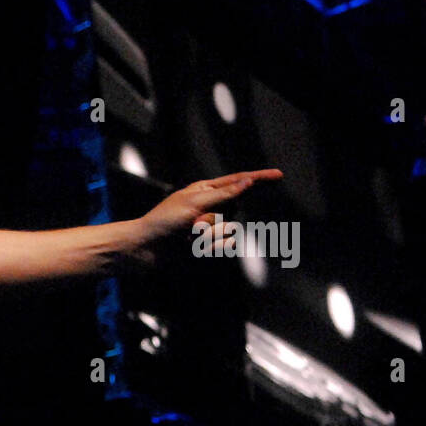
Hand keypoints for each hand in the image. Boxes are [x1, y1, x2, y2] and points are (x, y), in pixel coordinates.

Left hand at [136, 168, 283, 245]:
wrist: (145, 250)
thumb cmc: (163, 222)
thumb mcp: (194, 204)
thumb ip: (224, 194)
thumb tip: (248, 181)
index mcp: (204, 190)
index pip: (238, 181)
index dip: (259, 178)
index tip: (279, 175)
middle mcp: (209, 206)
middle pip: (235, 209)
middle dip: (217, 220)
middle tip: (192, 226)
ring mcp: (208, 226)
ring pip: (229, 230)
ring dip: (210, 236)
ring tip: (189, 238)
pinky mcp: (206, 244)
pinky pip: (223, 245)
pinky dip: (209, 248)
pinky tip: (192, 249)